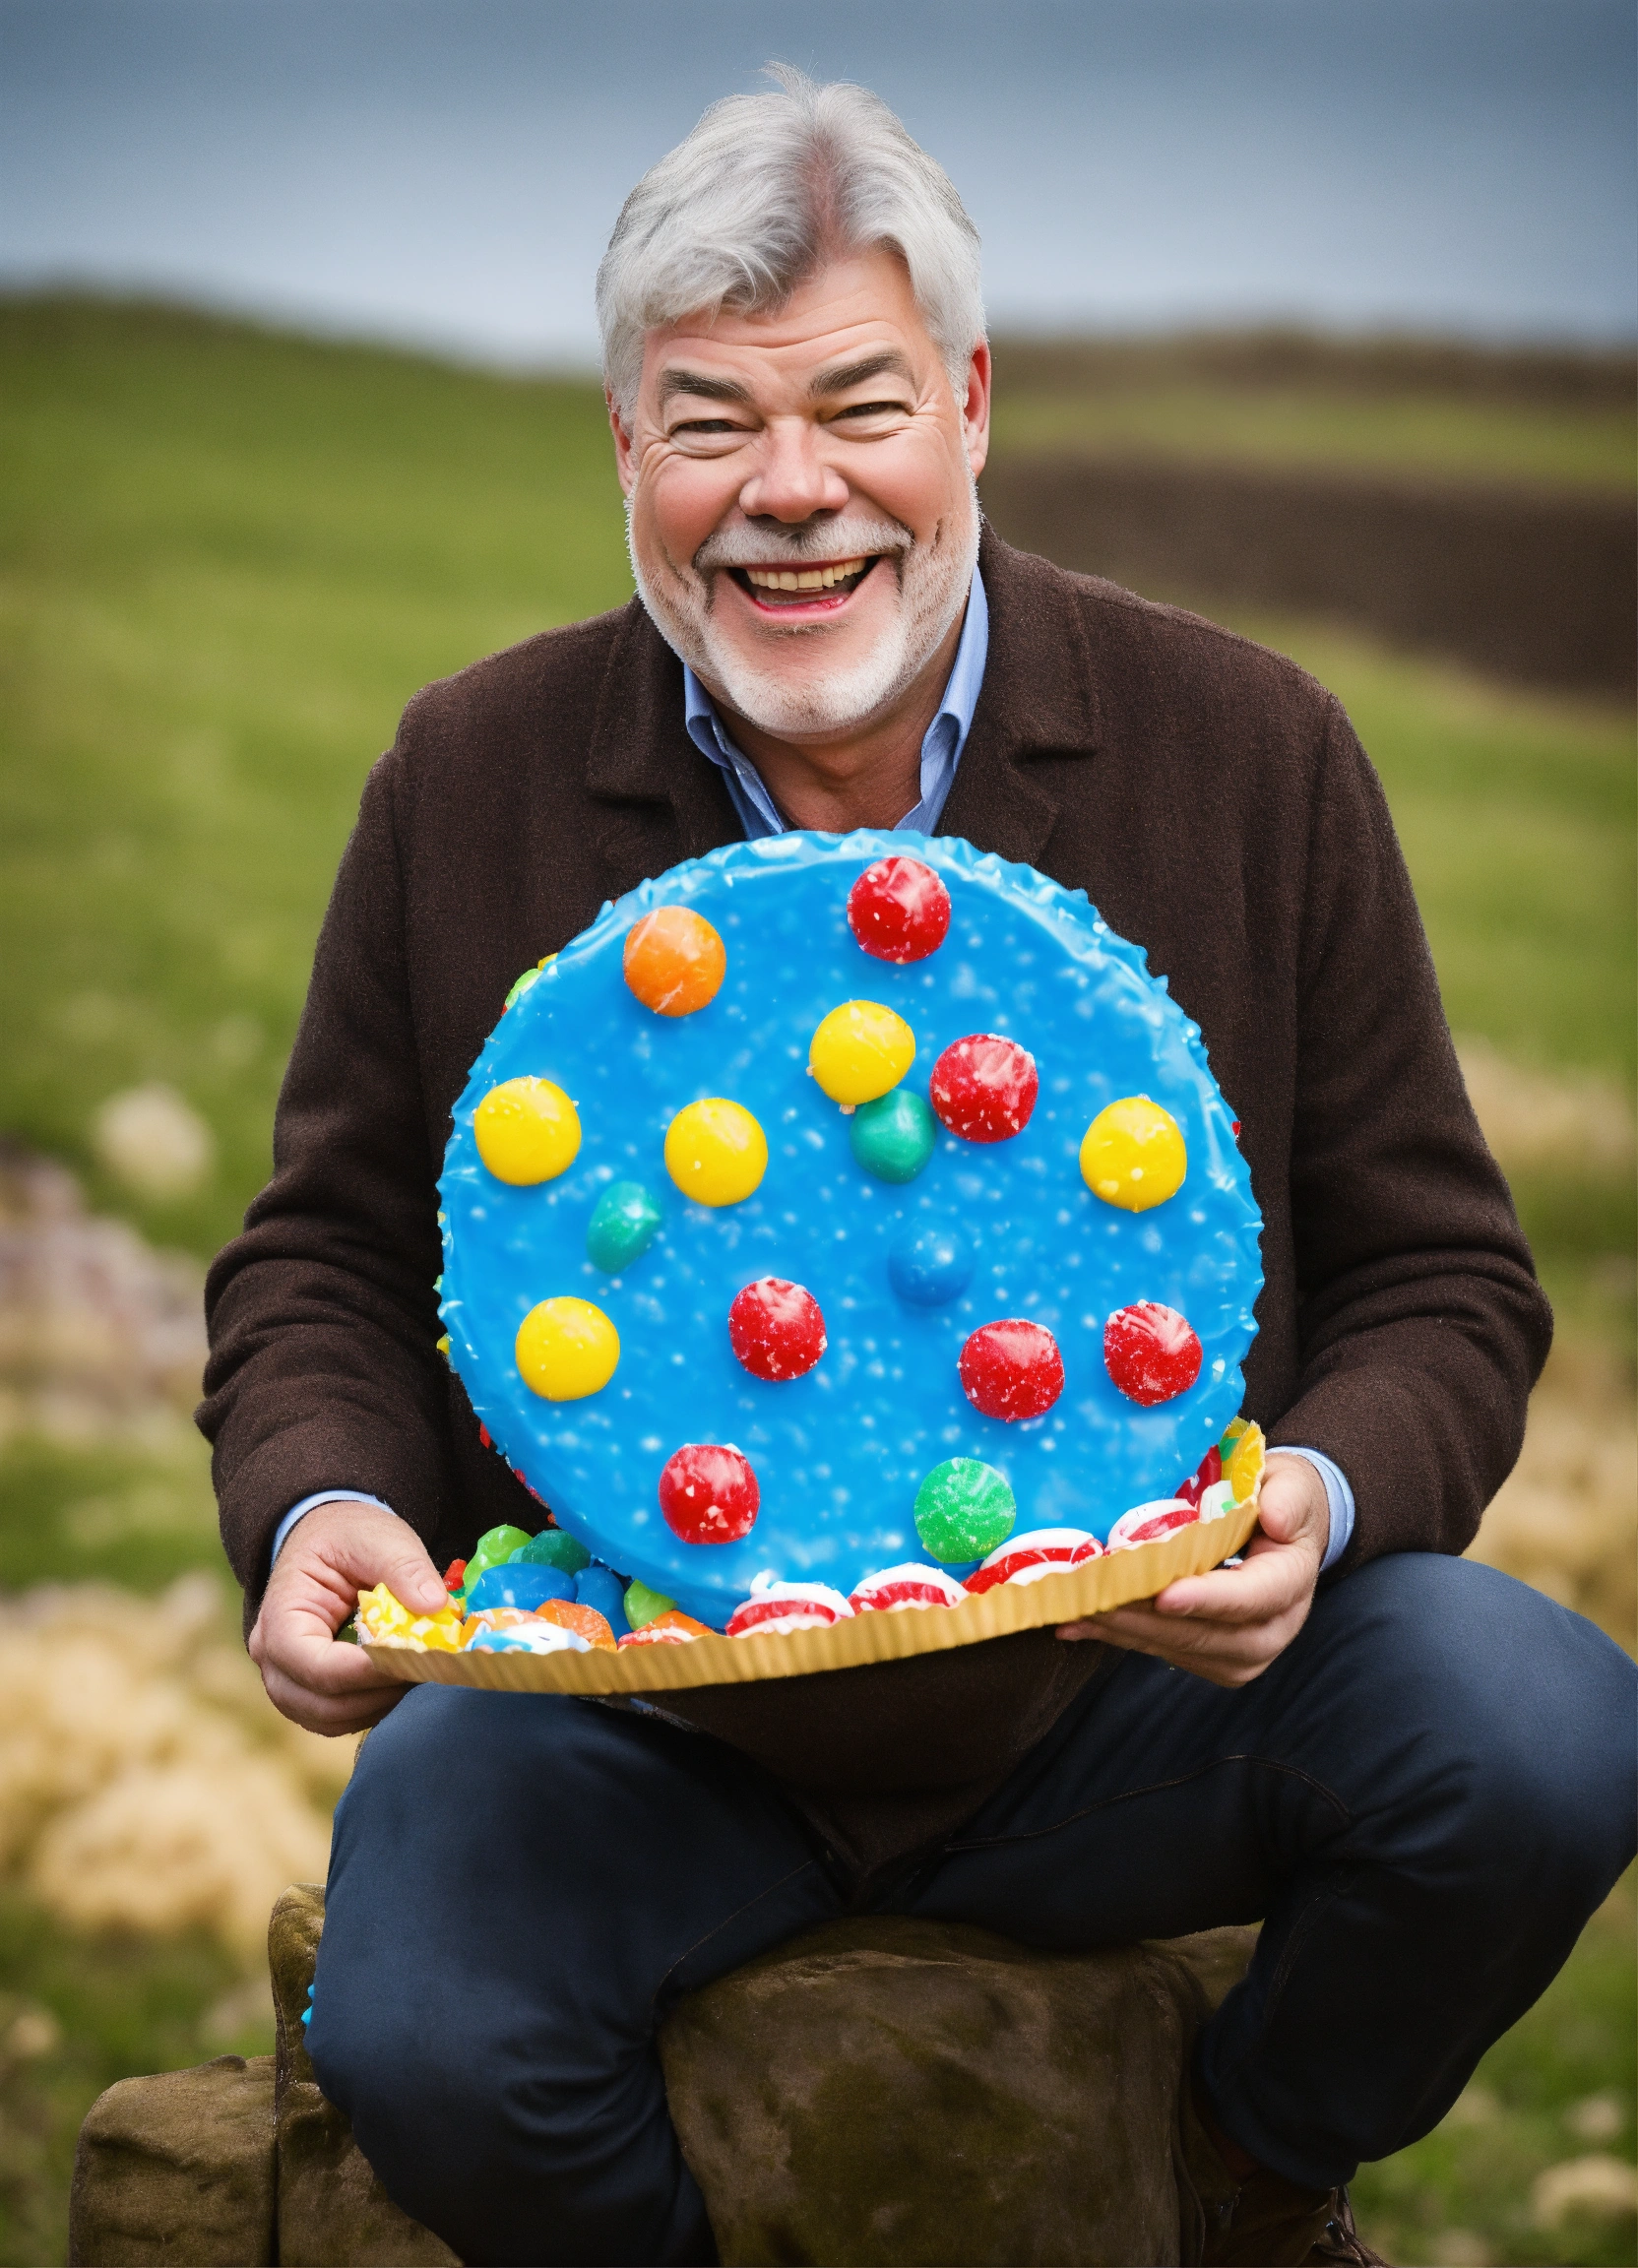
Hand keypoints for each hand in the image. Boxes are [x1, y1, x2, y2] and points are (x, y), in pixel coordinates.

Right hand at [249, 1500, 446, 1734]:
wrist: (329, 1540)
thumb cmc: (347, 1536)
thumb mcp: (377, 1537)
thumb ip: (405, 1567)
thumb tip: (434, 1605)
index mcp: (280, 1616)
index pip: (314, 1665)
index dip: (366, 1671)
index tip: (414, 1659)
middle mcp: (272, 1658)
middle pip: (321, 1702)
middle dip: (379, 1691)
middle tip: (427, 1666)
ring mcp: (287, 1680)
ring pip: (330, 1718)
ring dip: (378, 1703)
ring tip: (416, 1670)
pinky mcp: (309, 1692)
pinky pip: (339, 1718)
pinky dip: (373, 1706)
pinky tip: (401, 1678)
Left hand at [1056, 1453, 1328, 1688]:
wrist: (1282, 1528)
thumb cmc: (1279, 1498)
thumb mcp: (1291, 1483)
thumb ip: (1287, 1496)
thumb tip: (1276, 1518)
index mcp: (1292, 1580)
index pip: (1254, 1596)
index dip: (1208, 1599)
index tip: (1164, 1596)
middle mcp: (1272, 1629)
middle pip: (1204, 1633)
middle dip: (1144, 1617)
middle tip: (1092, 1596)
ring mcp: (1241, 1653)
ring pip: (1176, 1647)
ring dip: (1123, 1628)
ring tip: (1074, 1606)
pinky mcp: (1211, 1659)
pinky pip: (1161, 1650)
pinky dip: (1119, 1635)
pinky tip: (1078, 1620)